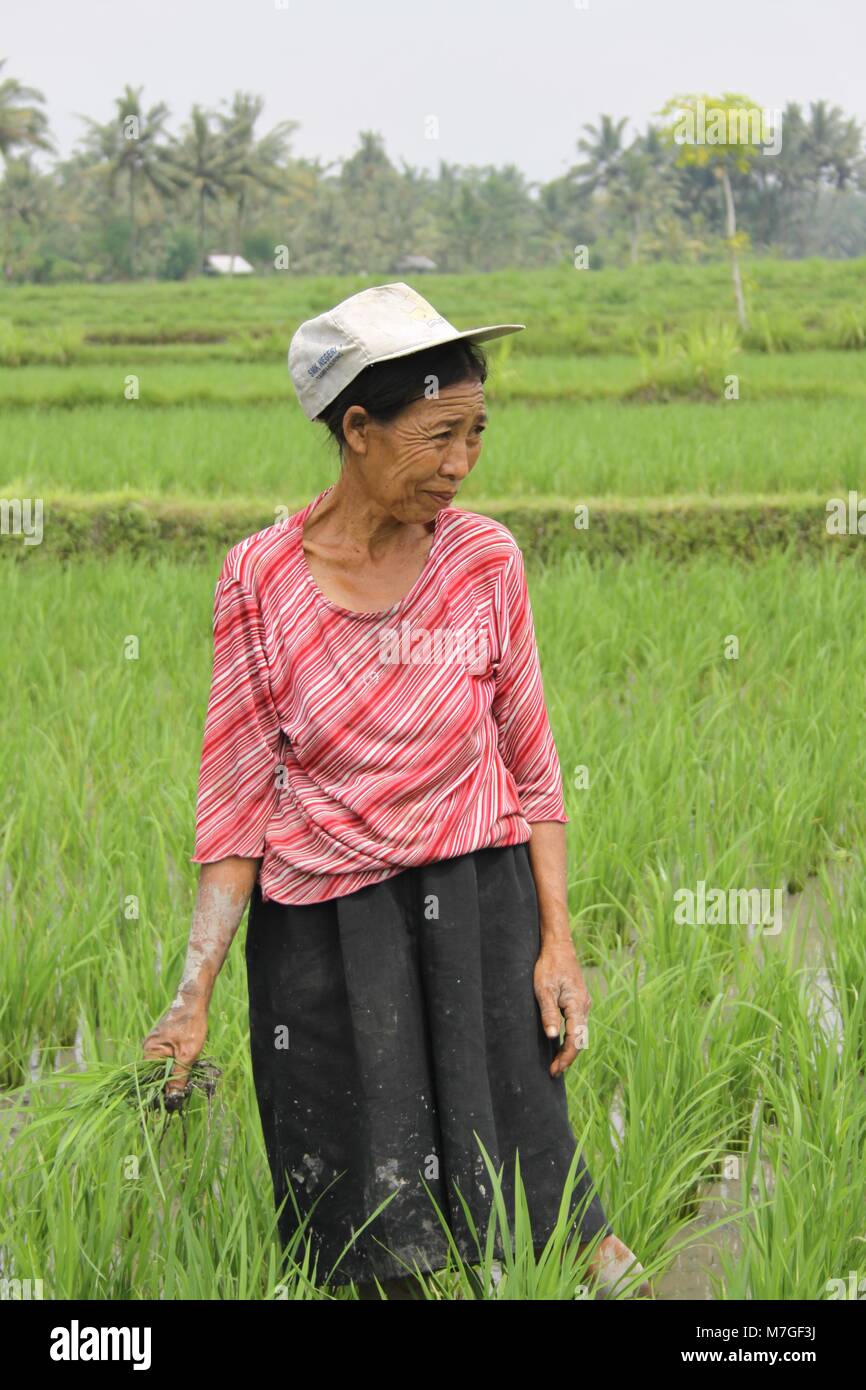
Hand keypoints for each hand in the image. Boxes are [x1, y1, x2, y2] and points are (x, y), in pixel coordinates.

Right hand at [142, 994, 208, 1100]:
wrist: (195, 1002)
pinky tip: (186, 1068)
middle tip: (181, 1096)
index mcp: (150, 1052)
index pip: (151, 1080)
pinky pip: (167, 1058)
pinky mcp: (164, 1042)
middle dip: (169, 1084)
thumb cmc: (191, 1025)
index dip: (161, 1093)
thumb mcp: (187, 1055)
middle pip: (157, 1074)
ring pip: (164, 1067)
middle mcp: (149, 1049)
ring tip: (184, 1084)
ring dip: (174, 1075)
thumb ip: (179, 1077)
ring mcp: (156, 1044)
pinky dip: (176, 1065)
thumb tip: (173, 1098)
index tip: (169, 1106)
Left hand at [533, 939, 590, 1077]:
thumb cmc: (549, 966)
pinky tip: (561, 1042)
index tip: (554, 1070)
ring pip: (580, 1032)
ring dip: (569, 1048)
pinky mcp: (578, 1000)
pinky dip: (571, 1036)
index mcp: (577, 1006)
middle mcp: (584, 1006)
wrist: (558, 946)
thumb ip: (549, 1013)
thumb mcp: (544, 990)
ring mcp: (583, 1003)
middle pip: (580, 1039)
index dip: (565, 1058)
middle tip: (554, 1071)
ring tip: (556, 1061)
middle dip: (568, 1057)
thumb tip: (551, 1037)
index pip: (575, 1040)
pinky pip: (577, 1024)